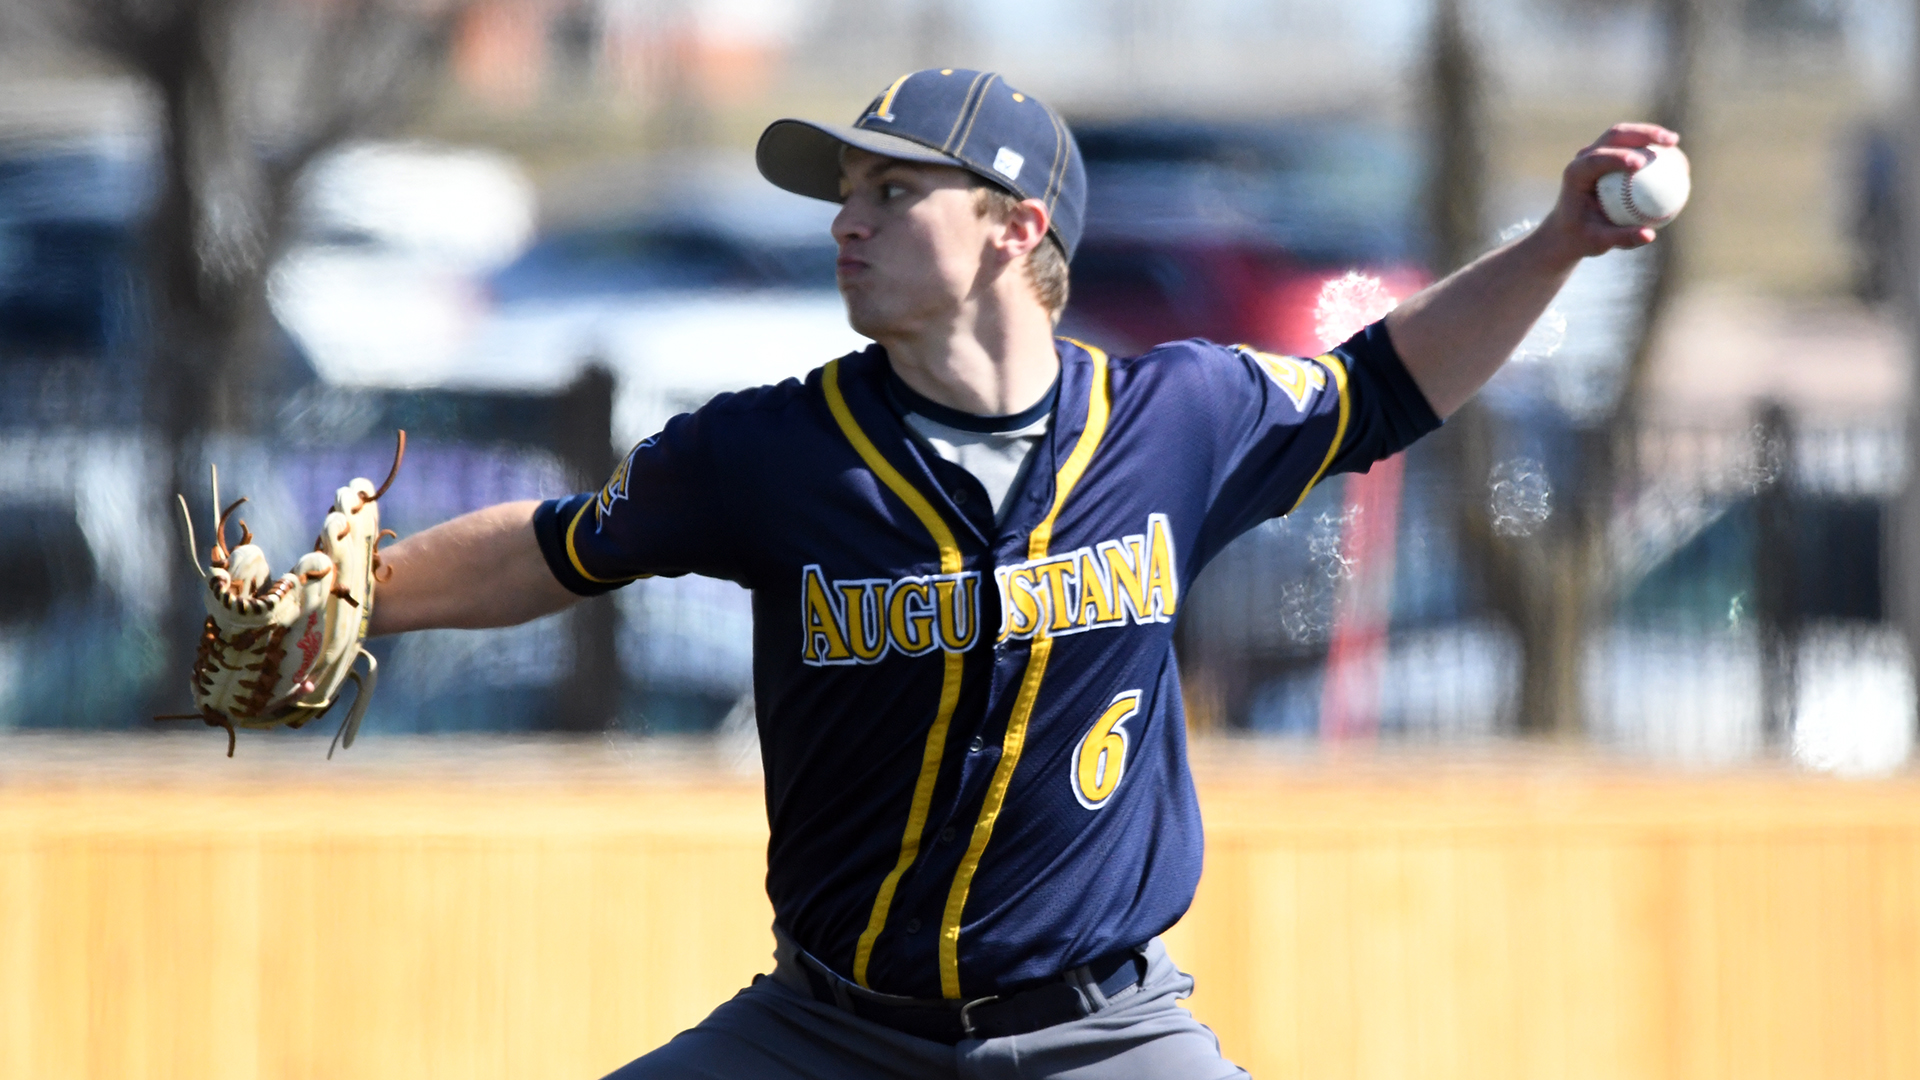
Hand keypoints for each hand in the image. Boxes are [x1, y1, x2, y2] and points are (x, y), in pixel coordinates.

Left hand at [1536, 123, 1680, 260]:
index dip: (1617, 157)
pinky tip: (1674, 156)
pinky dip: (1652, 148)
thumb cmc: (1582, 237)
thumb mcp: (1599, 242)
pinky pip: (1633, 147)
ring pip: (1625, 135)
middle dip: (1641, 134)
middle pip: (1614, 136)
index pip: (1596, 160)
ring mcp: (1596, 153)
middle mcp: (1584, 158)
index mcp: (1575, 175)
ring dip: (1650, 133)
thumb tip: (1650, 235)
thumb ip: (1622, 238)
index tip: (1640, 162)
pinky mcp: (1608, 155)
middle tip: (1668, 142)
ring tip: (1674, 141)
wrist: (1568, 229)